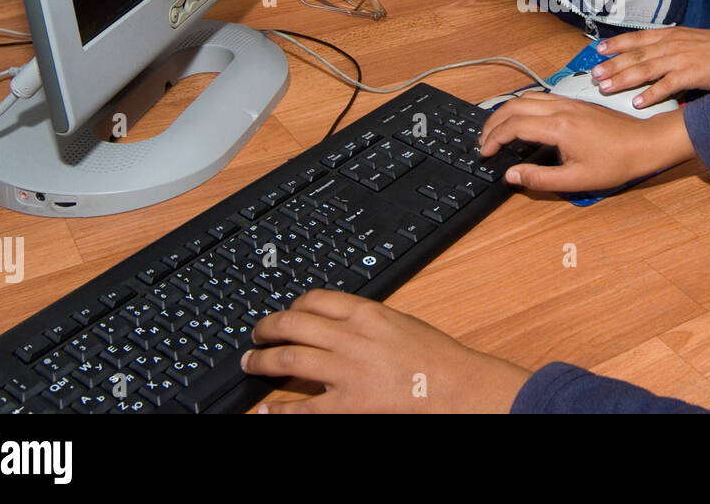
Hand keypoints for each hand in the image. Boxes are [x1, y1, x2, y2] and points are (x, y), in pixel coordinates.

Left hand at [240, 290, 530, 412]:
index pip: (315, 299)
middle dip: (267, 329)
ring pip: (288, 359)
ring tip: (251, 364)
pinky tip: (265, 409)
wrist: (459, 388)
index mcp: (368, 314)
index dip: (292, 306)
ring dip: (263, 361)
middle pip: (292, 324)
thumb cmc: (439, 359)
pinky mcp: (347, 405)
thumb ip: (370, 322)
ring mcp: (346, 372)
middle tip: (256, 335)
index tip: (286, 313)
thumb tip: (342, 323)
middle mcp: (351, 338)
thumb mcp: (403, 323)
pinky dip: (277, 409)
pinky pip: (301, 407)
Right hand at [478, 90, 695, 191]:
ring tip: (496, 131)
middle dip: (492, 123)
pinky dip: (521, 106)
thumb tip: (512, 175)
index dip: (493, 139)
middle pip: (514, 106)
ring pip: (525, 97)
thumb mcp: (576, 179)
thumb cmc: (616, 163)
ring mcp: (568, 102)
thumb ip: (540, 178)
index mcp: (559, 127)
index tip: (485, 154)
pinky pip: (539, 97)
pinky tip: (520, 120)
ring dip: (505, 112)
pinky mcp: (574, 102)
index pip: (513, 126)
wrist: (644, 144)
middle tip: (483, 142)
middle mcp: (560, 109)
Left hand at [591, 28, 709, 106]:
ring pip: (646, 69)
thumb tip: (650, 57)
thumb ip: (670, 47)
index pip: (638, 38)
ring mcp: (682, 58)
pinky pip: (667, 85)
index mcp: (672, 34)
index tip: (598, 50)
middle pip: (636, 55)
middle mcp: (673, 44)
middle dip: (613, 64)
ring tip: (606, 88)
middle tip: (594, 74)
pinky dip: (651, 94)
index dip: (616, 44)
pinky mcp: (692, 74)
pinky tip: (637, 102)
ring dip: (623, 79)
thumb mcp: (691, 42)